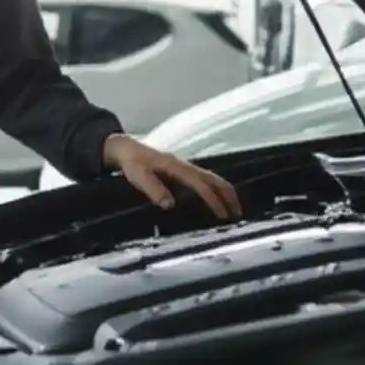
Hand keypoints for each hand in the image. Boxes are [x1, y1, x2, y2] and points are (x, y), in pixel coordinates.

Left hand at [101, 134, 241, 219]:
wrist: (126, 148)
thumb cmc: (132, 163)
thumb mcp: (138, 176)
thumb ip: (153, 189)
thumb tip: (170, 205)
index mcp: (177, 167)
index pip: (200, 184)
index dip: (213, 200)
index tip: (222, 215)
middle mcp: (185, 166)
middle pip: (214, 179)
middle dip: (228, 195)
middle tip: (238, 215)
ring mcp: (186, 167)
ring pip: (212, 178)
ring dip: (225, 193)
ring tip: (234, 211)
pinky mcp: (183, 171)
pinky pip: (205, 180)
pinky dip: (217, 190)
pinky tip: (218, 202)